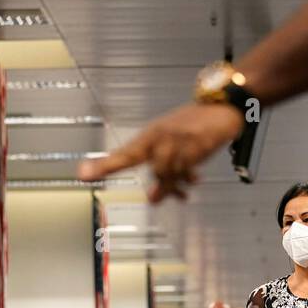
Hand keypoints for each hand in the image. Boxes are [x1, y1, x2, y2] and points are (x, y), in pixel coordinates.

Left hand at [77, 103, 245, 202]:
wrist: (223, 107)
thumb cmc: (196, 128)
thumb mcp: (177, 150)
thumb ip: (164, 175)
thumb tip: (154, 200)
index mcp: (151, 135)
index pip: (125, 153)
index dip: (104, 165)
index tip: (84, 174)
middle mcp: (159, 135)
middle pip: (135, 158)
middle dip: (120, 169)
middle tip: (110, 184)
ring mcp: (176, 138)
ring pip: (163, 169)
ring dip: (171, 184)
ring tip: (182, 193)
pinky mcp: (195, 142)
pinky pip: (184, 167)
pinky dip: (186, 178)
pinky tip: (193, 181)